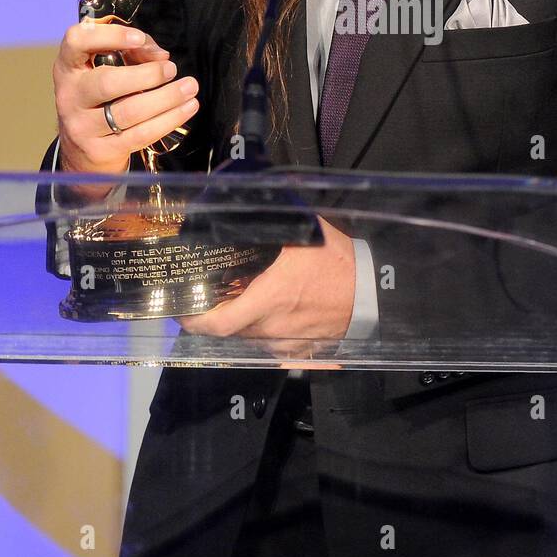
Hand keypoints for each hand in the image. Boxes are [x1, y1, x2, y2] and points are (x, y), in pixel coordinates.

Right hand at [52, 20, 199, 197]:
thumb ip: (134, 53)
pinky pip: (140, 134)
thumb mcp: (108, 69)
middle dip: (147, 75)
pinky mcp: (100, 150)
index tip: (139, 39)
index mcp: (68, 67)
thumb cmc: (101, 98)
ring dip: (166, 98)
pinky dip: (169, 119)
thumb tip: (161, 56)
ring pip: (128, 111)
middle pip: (107, 83)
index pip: (76, 41)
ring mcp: (81, 126)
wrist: (82, 151)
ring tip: (189, 87)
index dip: (109, 36)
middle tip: (171, 69)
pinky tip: (187, 107)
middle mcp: (70, 96)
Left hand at [178, 216, 355, 341]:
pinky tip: (266, 314)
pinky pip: (270, 343)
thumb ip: (273, 223)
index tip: (182, 311)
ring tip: (236, 301)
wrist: (375, 293)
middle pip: (230, 330)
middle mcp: (274, 326)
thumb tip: (245, 206)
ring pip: (249, 337)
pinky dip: (261, 330)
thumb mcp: (304, 233)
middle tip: (205, 298)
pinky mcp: (301, 350)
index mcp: (270, 298)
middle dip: (214, 316)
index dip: (194, 321)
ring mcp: (287, 342)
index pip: (220, 322)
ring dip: (239, 322)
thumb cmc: (339, 261)